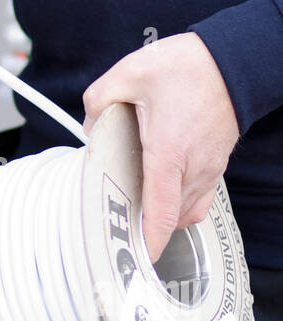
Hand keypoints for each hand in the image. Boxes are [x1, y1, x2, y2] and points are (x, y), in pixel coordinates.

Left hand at [82, 32, 238, 263]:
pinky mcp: (216, 164)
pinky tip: (160, 188)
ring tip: (136, 205)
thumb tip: (89, 128)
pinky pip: (198, 198)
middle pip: (171, 220)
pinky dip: (180, 203)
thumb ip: (98, 102)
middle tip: (119, 226)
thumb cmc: (186, 67)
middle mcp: (192, 168)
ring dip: (164, 216)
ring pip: (186, 212)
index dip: (148, 243)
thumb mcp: (127, 74)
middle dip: (146, 229)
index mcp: (168, 153)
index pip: (161, 214)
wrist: (231, 60)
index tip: (133, 260)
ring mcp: (208, 169)